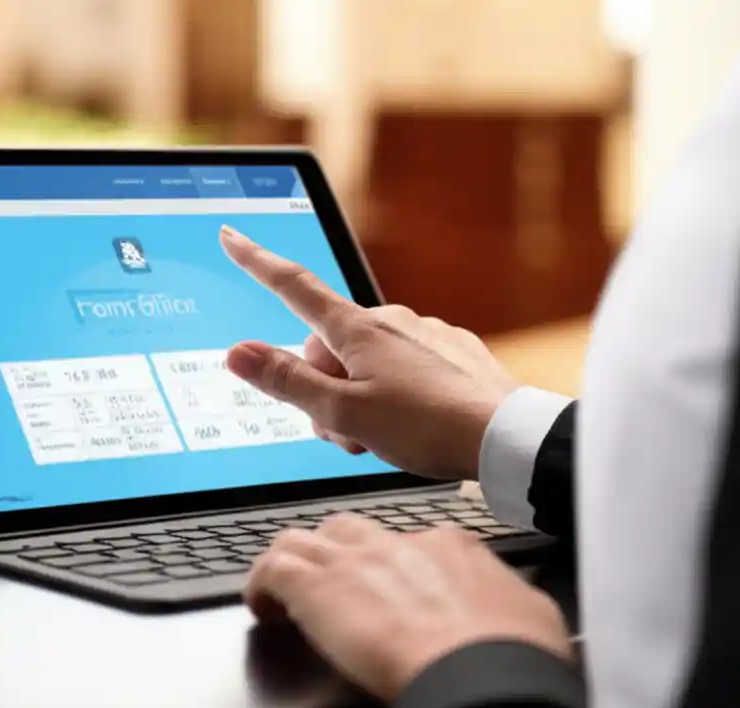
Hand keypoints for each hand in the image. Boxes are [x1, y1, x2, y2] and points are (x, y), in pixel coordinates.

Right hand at [219, 225, 517, 478]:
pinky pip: (403, 366)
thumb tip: (238, 353)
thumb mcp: (343, 414)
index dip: (257, 261)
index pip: (294, 286)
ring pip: (365, 361)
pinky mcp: (451, 350)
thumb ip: (288, 383)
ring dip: (360, 397)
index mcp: (358, 330)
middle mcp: (391, 320)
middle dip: (324, 387)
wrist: (507, 438)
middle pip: (327, 347)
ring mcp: (424, 332)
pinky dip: (397, 394)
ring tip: (385, 435)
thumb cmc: (426, 429)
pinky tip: (418, 421)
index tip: (232, 236)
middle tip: (346, 431)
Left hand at [245, 514, 572, 699]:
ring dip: (293, 566)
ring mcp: (354, 561)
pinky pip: (271, 569)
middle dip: (335, 555)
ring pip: (302, 540)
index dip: (390, 569)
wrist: (480, 669)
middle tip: (332, 591)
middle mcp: (397, 543)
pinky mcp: (317, 587)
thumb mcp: (529, 613)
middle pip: (349, 531)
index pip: (408, 542)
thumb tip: (515, 611)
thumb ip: (509, 601)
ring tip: (286, 597)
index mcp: (450, 547)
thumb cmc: (512, 652)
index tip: (388, 594)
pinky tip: (264, 610)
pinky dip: (260, 586)